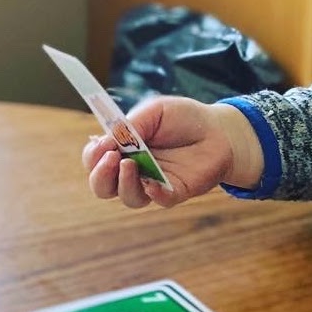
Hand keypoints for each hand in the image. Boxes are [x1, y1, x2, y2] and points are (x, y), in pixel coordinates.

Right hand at [81, 98, 262, 209]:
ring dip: (124, 184)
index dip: (93, 156)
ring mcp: (153, 184)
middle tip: (112, 158)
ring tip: (130, 164)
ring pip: (129, 198)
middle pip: (103, 187)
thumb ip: (133, 124)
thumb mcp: (156, 110)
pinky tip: (154, 182)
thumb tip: (110, 140)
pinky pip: (160, 200)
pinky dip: (154, 194)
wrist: (219, 130)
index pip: (95, 160)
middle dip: (100, 176)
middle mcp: (133, 170)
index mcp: (122, 149)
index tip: (101, 144)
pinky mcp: (174, 192)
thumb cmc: (183, 118)